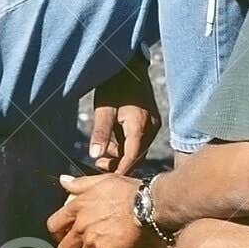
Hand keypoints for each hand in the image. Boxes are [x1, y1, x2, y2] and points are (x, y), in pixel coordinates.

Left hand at [47, 173, 164, 247]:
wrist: (149, 205)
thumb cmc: (129, 191)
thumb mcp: (103, 181)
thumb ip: (80, 183)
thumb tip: (64, 180)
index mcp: (78, 208)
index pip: (54, 225)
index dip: (59, 232)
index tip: (66, 234)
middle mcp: (82, 227)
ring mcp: (93, 242)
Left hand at [89, 55, 159, 172]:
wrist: (128, 65)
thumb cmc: (113, 85)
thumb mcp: (103, 109)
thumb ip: (100, 133)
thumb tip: (94, 156)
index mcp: (140, 124)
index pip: (131, 157)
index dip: (119, 170)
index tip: (106, 182)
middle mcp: (151, 126)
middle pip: (136, 155)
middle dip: (118, 163)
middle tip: (98, 163)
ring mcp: (154, 124)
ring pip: (138, 149)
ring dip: (122, 154)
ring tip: (103, 151)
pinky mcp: (152, 121)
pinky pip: (140, 141)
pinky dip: (127, 145)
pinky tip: (113, 141)